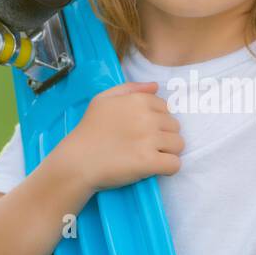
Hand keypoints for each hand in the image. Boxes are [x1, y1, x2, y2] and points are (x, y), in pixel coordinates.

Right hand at [54, 82, 183, 190]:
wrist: (77, 161)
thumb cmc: (88, 130)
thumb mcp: (102, 99)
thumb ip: (130, 88)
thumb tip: (155, 86)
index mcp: (138, 100)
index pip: (165, 108)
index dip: (156, 121)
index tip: (141, 131)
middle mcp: (147, 117)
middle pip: (175, 127)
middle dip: (163, 136)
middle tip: (143, 145)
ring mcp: (149, 140)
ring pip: (178, 145)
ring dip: (167, 152)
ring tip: (149, 157)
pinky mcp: (149, 162)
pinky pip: (175, 164)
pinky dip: (168, 168)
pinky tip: (154, 168)